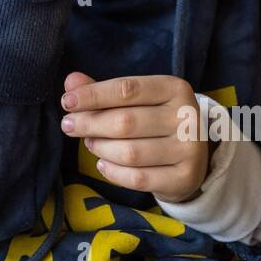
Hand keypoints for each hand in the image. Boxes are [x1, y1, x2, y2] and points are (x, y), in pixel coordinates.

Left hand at [60, 71, 213, 203]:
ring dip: (100, 148)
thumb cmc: (156, 120)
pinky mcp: (185, 177)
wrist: (193, 156)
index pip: (127, 89)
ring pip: (130, 153)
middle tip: (69, 125)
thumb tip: (71, 81)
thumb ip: (103, 91)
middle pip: (126, 122)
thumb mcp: (136, 100)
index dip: (93, 96)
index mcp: (174, 89)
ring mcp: (189, 149)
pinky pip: (139, 178)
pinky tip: (102, 164)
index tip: (67, 102)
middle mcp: (187, 117)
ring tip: (90, 143)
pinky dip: (113, 172)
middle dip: (90, 123)